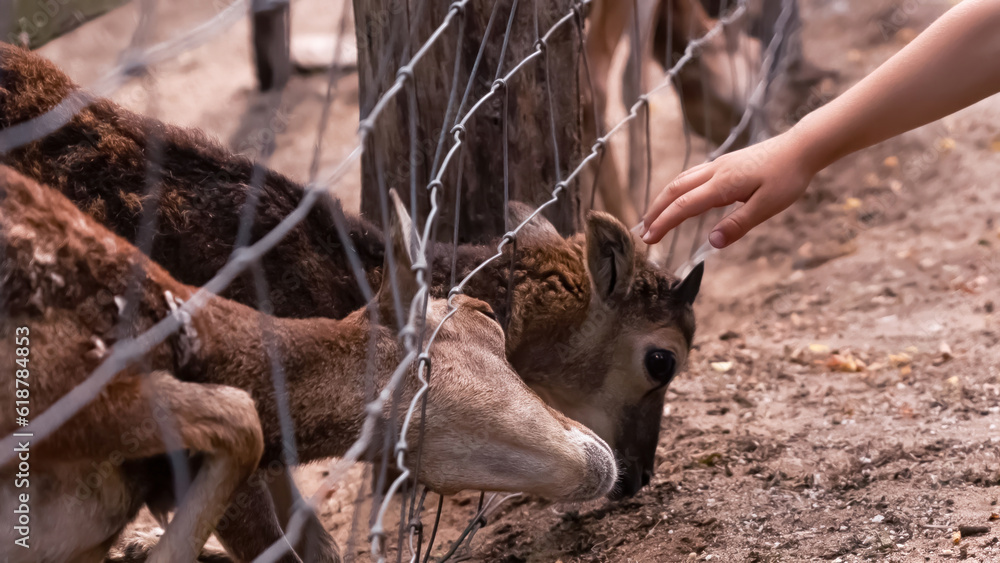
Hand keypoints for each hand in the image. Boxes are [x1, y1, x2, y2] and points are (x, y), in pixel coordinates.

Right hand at [640, 130, 818, 248]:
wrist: (801, 147)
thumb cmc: (788, 177)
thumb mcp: (767, 206)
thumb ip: (738, 224)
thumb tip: (712, 242)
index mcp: (722, 185)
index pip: (683, 206)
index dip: (663, 223)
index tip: (648, 239)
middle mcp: (714, 172)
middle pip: (674, 191)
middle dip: (655, 212)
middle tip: (643, 232)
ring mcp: (718, 166)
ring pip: (680, 181)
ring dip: (663, 199)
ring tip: (653, 217)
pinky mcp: (725, 164)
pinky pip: (691, 176)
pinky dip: (676, 190)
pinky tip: (678, 198)